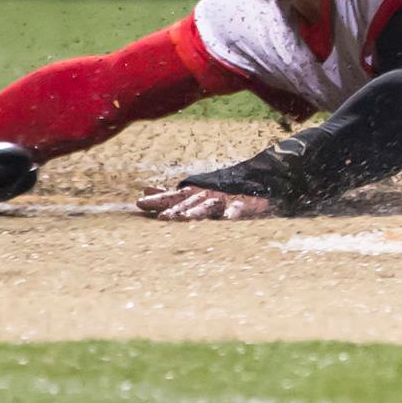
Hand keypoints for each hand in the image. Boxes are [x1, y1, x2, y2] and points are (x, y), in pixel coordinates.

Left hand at [136, 185, 276, 220]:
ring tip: (186, 218)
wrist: (262, 184)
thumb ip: (170, 195)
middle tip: (161, 218)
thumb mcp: (194, 194)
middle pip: (189, 201)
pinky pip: (240, 208)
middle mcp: (209, 195)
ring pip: (210, 205)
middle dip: (175, 209)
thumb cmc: (223, 193)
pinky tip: (227, 217)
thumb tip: (143, 190)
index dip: (157, 199)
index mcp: (196, 194)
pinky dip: (233, 212)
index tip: (138, 203)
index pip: (173, 196)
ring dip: (198, 211)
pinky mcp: (248, 204)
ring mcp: (227, 199)